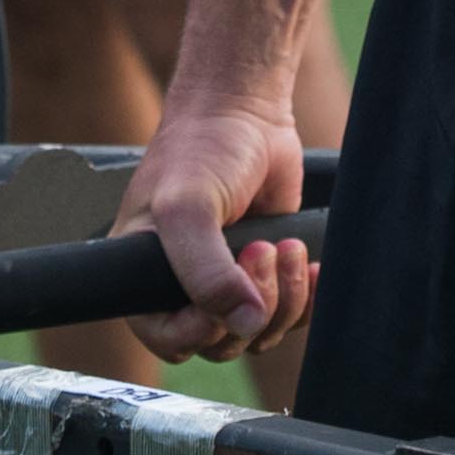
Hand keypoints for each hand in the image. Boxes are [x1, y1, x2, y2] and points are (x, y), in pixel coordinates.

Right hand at [113, 91, 315, 365]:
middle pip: (221, 341)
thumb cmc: (200, 150)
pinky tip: (309, 262)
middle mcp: (186, 286)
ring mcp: (230, 282)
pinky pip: (291, 314)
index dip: (198, 330)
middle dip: (250, 303)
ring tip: (284, 244)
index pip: (167, 338)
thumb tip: (245, 324)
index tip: (222, 301)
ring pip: (260, 332)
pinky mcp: (270, 273)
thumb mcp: (188, 208)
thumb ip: (206, 272)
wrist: (247, 113)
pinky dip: (306, 296)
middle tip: (259, 249)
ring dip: (284, 296)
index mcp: (146, 275)